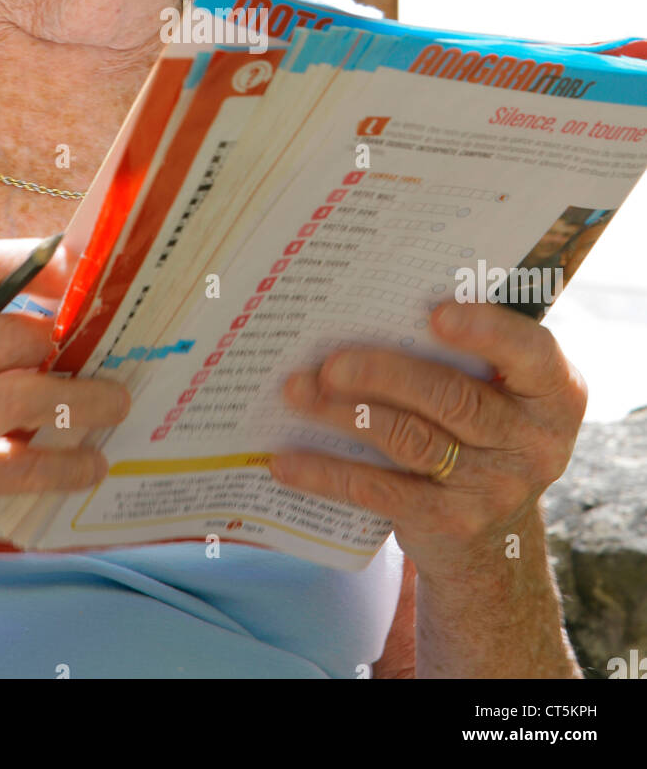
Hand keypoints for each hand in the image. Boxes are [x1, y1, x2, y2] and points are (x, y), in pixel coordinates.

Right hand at [0, 238, 130, 603]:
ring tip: (113, 398)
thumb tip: (43, 291)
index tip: (74, 266)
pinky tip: (91, 461)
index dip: (33, 262)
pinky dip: (71, 464)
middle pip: (12, 334)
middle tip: (77, 346)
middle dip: (55, 340)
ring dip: (86, 398)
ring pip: (32, 396)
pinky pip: (28, 465)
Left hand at [268, 298, 587, 579]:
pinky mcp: (450, 524)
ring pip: (409, 438)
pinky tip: (286, 460)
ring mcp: (494, 489)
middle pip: (452, 396)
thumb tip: (373, 301)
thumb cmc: (483, 428)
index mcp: (554, 393)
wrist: (493, 539)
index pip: (532, 353)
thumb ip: (465, 353)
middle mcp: (534, 443)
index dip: (486, 331)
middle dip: (384, 374)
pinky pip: (380, 491)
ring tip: (297, 390)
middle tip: (330, 361)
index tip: (435, 312)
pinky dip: (328, 472)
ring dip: (344, 412)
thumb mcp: (500, 391)